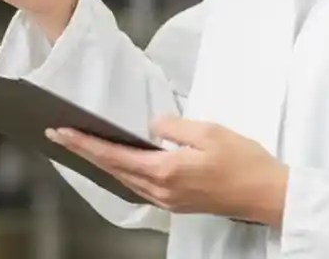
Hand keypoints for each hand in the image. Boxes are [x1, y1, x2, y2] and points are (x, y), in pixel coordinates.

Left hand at [47, 118, 288, 226]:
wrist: (267, 195)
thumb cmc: (244, 162)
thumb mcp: (210, 132)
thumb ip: (175, 126)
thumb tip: (153, 126)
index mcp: (166, 170)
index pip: (114, 155)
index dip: (85, 143)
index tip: (62, 132)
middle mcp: (161, 190)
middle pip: (113, 169)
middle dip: (84, 151)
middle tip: (61, 135)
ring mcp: (168, 200)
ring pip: (124, 180)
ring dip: (102, 163)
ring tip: (84, 146)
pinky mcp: (177, 203)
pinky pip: (139, 187)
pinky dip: (122, 172)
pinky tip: (119, 163)